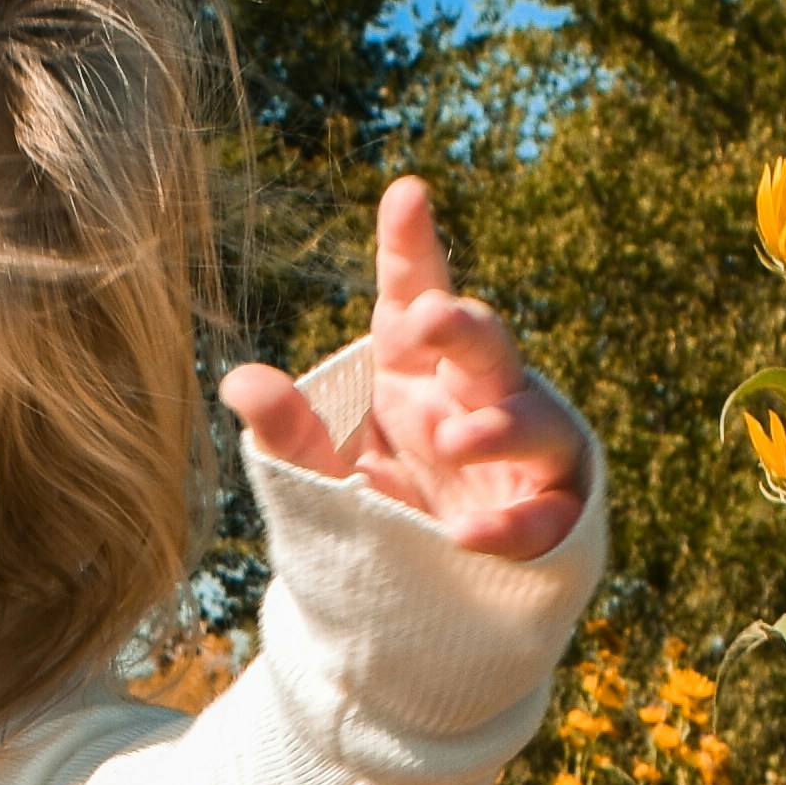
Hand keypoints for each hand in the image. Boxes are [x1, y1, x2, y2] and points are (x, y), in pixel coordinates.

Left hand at [219, 179, 587, 562]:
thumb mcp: (321, 470)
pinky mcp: (547, 513)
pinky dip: (512, 524)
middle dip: (462, 324)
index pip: (414, 294)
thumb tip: (239, 379)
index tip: (406, 195)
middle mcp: (472, 394)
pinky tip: (466, 534)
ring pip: (533, 417)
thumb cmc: (375, 505)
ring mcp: (519, 452)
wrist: (419, 589)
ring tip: (453, 440)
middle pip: (483, 342)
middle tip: (430, 316)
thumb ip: (289, 431)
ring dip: (500, 424)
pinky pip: (544, 513)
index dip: (413, 245)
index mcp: (413, 365)